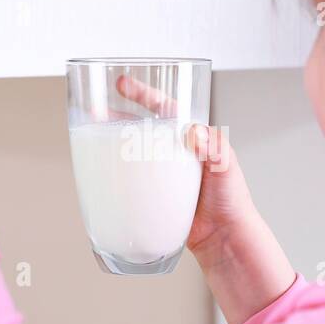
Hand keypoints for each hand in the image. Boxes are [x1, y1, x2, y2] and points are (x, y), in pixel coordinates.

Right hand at [116, 76, 294, 323]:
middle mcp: (175, 153)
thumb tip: (195, 133)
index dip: (143, 94)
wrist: (224, 238)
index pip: (165, 108)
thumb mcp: (226, 167)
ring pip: (133, 152)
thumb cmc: (231, 201)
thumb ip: (215, 148)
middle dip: (118, 117)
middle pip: (142, 128)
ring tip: (92, 139)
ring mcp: (163, 175)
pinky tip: (104, 176)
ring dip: (113, 144)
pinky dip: (117, 175)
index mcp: (193, 139)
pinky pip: (133, 181)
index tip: (123, 85)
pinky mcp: (154, 196)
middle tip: (96, 113)